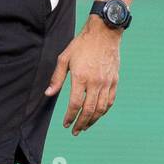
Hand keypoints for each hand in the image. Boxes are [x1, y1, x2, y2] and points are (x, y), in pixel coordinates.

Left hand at [45, 16, 120, 134]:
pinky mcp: (114, 80)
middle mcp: (95, 82)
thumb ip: (56, 78)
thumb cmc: (82, 44)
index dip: (70, 116)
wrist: (104, 33)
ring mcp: (106, 82)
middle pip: (88, 110)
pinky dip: (104, 110)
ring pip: (101, 108)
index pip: (75, 104)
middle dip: (81, 123)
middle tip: (75, 131)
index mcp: (81, 77)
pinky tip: (97, 114)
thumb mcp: (64, 58)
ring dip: (92, 120)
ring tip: (85, 126)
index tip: (65, 123)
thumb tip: (48, 94)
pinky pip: (110, 100)